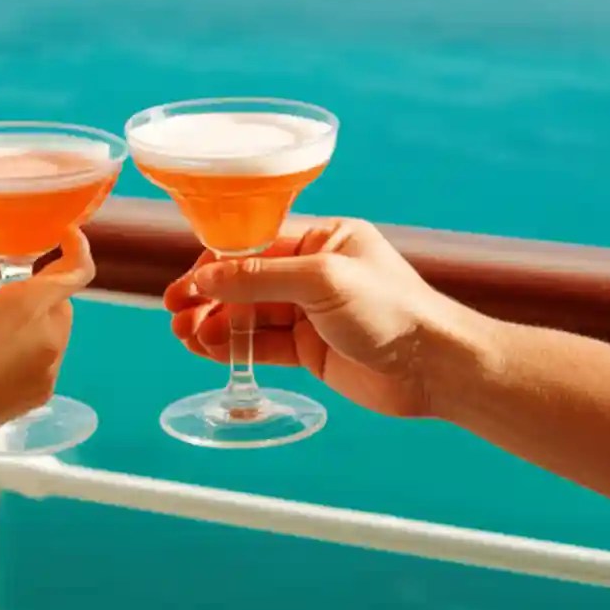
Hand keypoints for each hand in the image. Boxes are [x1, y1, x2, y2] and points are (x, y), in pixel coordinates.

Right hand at [0, 224, 93, 482]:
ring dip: (36, 320)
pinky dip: (30, 350)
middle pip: (61, 301)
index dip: (77, 249)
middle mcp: (47, 341)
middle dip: (40, 289)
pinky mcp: (39, 396)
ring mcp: (47, 373)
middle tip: (5, 284)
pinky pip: (47, 360)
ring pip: (55, 332)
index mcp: (26, 309)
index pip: (76, 272)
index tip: (65, 235)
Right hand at [165, 218, 488, 416]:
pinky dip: (233, 347)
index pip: (254, 245)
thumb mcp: (322, 282)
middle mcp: (315, 272)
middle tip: (174, 314)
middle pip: (246, 281)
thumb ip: (260, 277)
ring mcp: (312, 313)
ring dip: (215, 323)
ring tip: (184, 336)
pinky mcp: (312, 350)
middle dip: (208, 296)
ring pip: (250, 315)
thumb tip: (206, 277)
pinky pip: (262, 344)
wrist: (436, 369)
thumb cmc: (394, 311)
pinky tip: (207, 349)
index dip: (215, 263)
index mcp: (324, 239)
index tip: (184, 283)